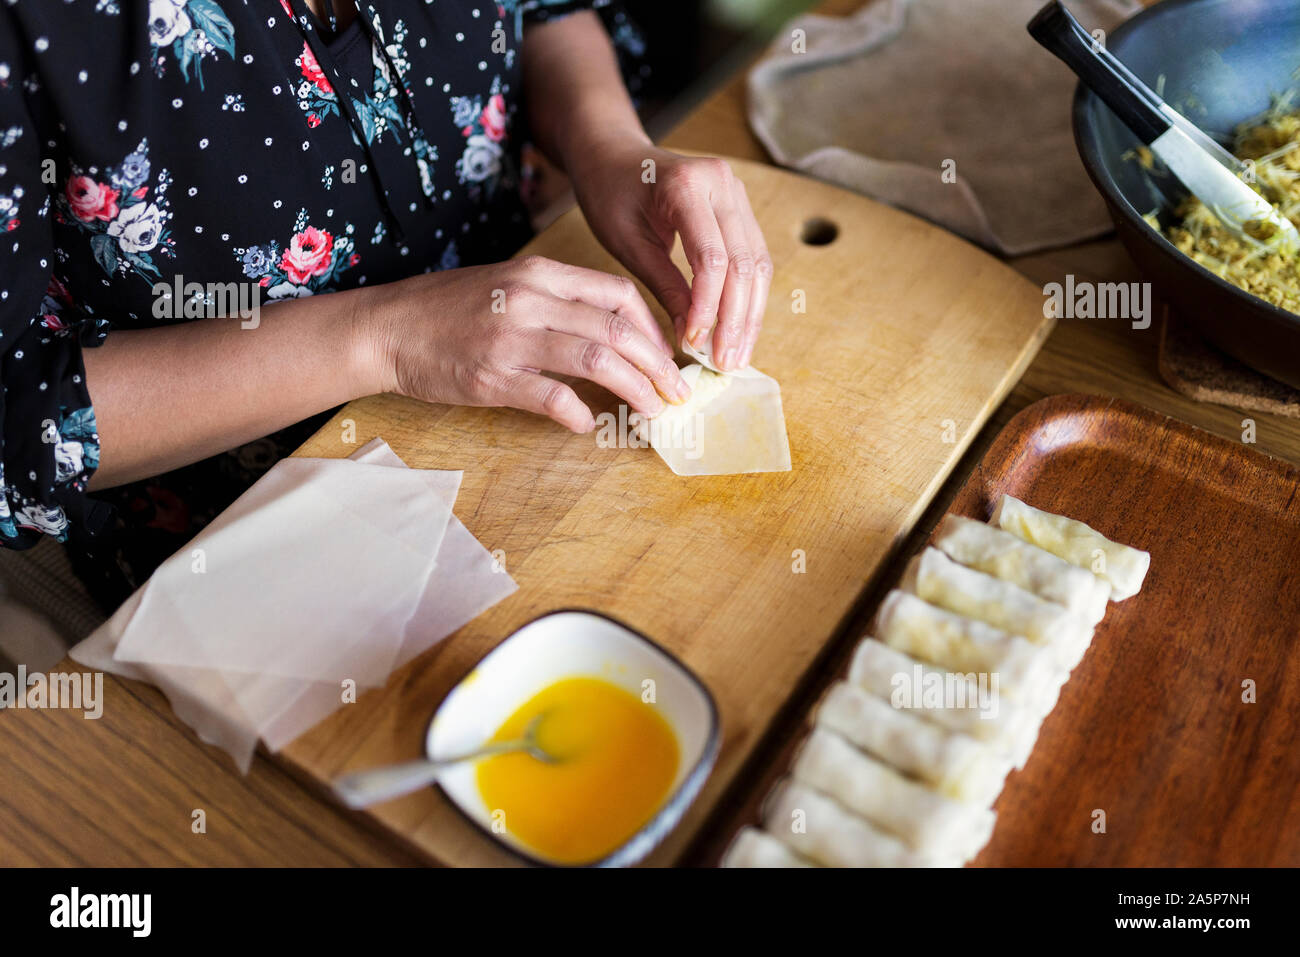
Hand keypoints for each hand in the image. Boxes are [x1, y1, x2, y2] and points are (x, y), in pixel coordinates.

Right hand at [361, 256, 689, 432]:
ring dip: (635, 389)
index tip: (665, 355)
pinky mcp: (492, 378)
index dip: (653, 327)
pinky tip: (589, 424)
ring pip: (597, 360)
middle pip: (618, 330)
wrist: (387, 328)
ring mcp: (511, 339)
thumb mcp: (508, 286)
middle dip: (659, 365)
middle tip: (677, 391)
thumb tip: (613, 333)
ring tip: (651, 410)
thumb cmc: (448, 309)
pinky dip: (581, 414)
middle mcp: (530, 301)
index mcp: (540, 273)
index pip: (618, 293)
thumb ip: (559, 301)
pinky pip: (553, 397)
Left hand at [569, 141, 771, 371]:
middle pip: (744, 264)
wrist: (614, 155)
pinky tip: (739, 330)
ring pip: (758, 265)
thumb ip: (664, 286)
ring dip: (750, 315)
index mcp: (686, 185)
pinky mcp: (742, 208)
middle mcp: (722, 183)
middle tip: (725, 363)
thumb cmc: (610, 193)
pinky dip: (749, 298)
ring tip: (737, 356)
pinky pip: (755, 259)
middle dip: (736, 320)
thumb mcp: (627, 243)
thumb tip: (691, 335)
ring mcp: (738, 193)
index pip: (712, 258)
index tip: (694, 343)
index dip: (708, 307)